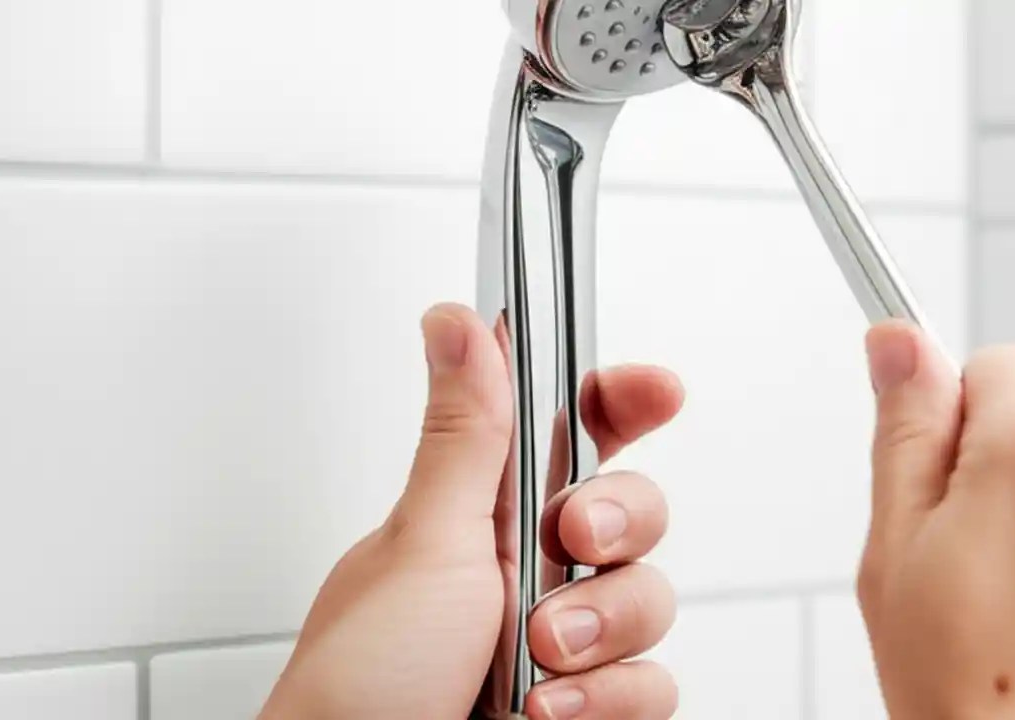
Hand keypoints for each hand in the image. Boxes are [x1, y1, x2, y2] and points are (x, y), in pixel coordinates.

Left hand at [261, 303, 682, 719]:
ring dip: (604, 628)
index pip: (570, 431)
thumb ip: (464, 435)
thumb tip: (456, 321)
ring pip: (653, 599)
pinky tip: (549, 713)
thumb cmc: (358, 690)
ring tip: (537, 661)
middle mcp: (528, 568)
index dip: (622, 401)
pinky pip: (654, 685)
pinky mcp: (584, 705)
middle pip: (634, 508)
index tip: (657, 392)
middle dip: (618, 523)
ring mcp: (560, 640)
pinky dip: (610, 701)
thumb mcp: (422, 546)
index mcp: (482, 512)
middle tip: (572, 540)